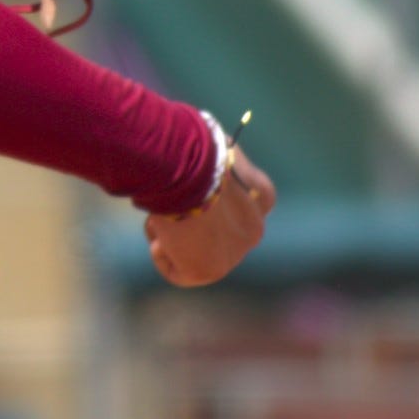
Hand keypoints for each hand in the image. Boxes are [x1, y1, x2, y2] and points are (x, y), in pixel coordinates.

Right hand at [145, 147, 274, 286]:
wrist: (189, 169)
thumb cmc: (193, 149)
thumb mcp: (211, 146)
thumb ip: (214, 161)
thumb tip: (204, 154)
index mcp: (260, 197)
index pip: (250, 204)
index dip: (222, 199)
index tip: (196, 191)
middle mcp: (253, 230)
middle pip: (217, 234)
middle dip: (191, 225)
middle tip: (167, 207)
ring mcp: (234, 255)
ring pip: (195, 252)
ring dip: (173, 237)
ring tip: (160, 217)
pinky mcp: (210, 270)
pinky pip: (178, 272)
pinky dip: (162, 257)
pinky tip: (159, 240)